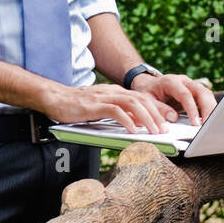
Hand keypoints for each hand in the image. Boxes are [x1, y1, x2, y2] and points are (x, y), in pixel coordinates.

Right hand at [36, 80, 178, 134]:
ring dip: (146, 118)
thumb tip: (136, 123)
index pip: (143, 97)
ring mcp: (104, 97)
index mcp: (117, 92)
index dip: (158, 108)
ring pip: (133, 104)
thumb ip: (119, 112)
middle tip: (167, 128)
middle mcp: (113, 92)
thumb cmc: (76, 106)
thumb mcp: (102, 108)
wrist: (53, 98)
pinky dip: (126, 120)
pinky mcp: (94, 105)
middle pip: (142, 99)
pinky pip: (115, 111)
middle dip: (157, 114)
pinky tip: (133, 130)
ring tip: (155, 131)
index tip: (170, 120)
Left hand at [131, 72, 216, 126]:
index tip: (195, 123)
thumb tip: (173, 118)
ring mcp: (191, 85)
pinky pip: (205, 98)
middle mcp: (184, 81)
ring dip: (211, 108)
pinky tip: (209, 120)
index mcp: (171, 81)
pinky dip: (209, 109)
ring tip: (211, 124)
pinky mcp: (195, 92)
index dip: (192, 109)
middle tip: (208, 124)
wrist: (149, 85)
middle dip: (207, 108)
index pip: (185, 94)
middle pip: (201, 91)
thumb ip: (159, 109)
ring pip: (206, 94)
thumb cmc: (148, 93)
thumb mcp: (147, 101)